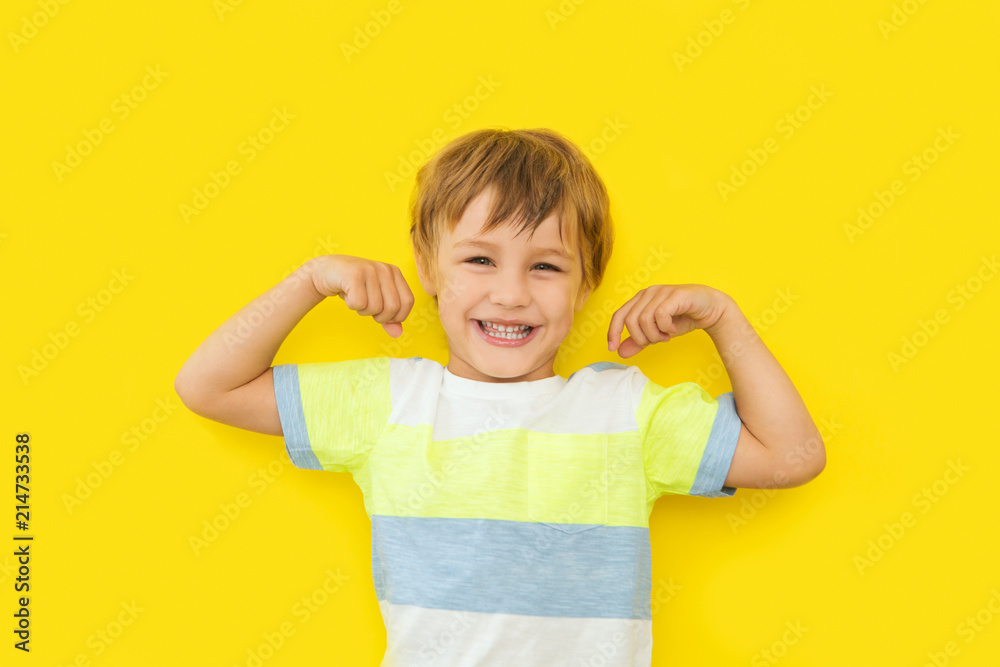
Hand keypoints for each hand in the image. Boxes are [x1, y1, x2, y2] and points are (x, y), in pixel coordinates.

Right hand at [310, 255, 414, 337]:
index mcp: (395, 272)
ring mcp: (370, 270)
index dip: (397, 316)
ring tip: (356, 298)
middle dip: (379, 316)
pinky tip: (348, 294)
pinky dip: (352, 305)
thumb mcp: (375, 300)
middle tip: (367, 307)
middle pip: (393, 308)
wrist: (327, 271)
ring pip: (375, 307)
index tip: (383, 315)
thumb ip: (389, 318)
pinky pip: (359, 303)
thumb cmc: (355, 287)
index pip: (408, 302)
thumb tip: (398, 333)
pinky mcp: (354, 274)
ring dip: (363, 310)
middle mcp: (385, 269)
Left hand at [607, 284, 731, 357]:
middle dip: (642, 338)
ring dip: (655, 334)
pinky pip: (660, 315)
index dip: (613, 332)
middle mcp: (648, 293)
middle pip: (630, 321)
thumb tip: (620, 352)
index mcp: (640, 299)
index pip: (619, 315)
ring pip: (644, 319)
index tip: (612, 348)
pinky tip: (673, 328)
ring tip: (667, 335)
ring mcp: (661, 292)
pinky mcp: (675, 295)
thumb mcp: (658, 334)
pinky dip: (665, 327)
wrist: (712, 310)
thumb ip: (640, 341)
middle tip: (658, 340)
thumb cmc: (683, 319)